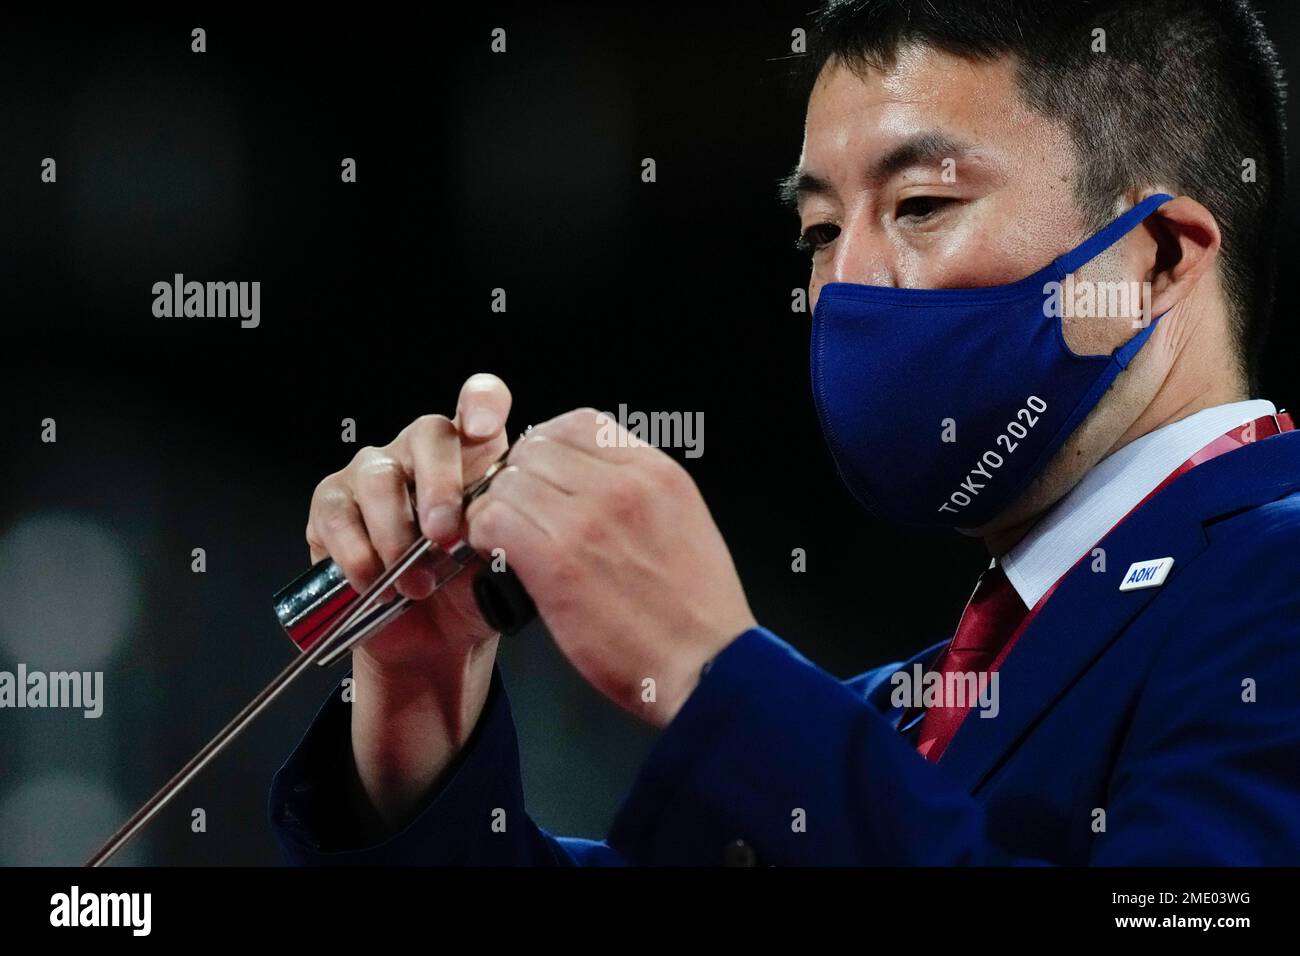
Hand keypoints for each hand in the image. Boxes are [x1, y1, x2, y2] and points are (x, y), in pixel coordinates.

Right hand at [306, 373, 513, 670]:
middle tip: (443, 536)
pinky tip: (377, 584)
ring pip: (379, 478)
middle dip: (438, 486)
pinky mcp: (332, 505)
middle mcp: (420, 452)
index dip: (481, 403)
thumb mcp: (499, 563)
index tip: (483, 428)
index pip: (480, 401)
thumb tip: (502, 520)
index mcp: (473, 455)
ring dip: (397, 536)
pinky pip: (338, 516)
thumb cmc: (470, 593)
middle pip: (428, 435)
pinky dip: (358, 555)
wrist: (433, 640)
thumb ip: (504, 531)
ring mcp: (372, 473)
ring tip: (417, 583)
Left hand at [466, 408, 756, 727]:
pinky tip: (499, 559)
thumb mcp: (684, 522)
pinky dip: (485, 537)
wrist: (710, 668)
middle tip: (519, 516)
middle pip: (535, 448)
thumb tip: (588, 479)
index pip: (578, 423)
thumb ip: (639, 491)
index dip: (547, 448)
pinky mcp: (557, 562)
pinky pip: (493, 521)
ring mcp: (588, 520)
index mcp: (656, 472)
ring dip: (497, 510)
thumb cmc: (697, 613)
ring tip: (507, 541)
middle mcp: (622, 485)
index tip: (542, 477)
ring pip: (508, 483)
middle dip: (518, 480)